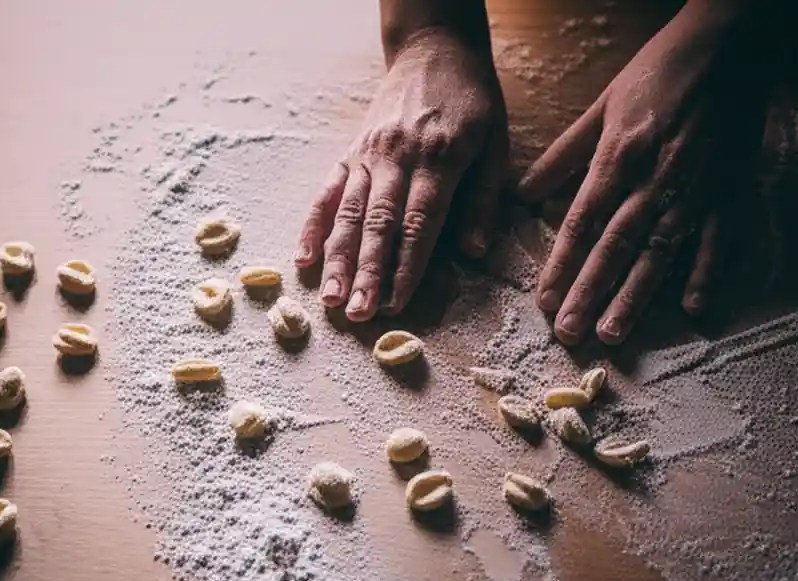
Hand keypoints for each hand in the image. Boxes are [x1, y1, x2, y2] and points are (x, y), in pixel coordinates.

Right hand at [295, 28, 507, 319]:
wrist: (434, 49)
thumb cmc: (472, 101)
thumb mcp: (494, 143)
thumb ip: (483, 198)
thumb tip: (474, 252)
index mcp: (439, 158)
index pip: (420, 223)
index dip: (407, 267)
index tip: (398, 303)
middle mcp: (397, 157)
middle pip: (378, 224)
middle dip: (367, 273)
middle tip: (358, 314)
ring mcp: (368, 154)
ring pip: (348, 213)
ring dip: (337, 259)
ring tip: (329, 299)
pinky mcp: (350, 151)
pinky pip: (326, 191)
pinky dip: (313, 225)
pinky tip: (303, 257)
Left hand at [518, 1, 765, 344]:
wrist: (730, 47)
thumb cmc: (659, 73)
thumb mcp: (602, 106)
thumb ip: (563, 155)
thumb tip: (522, 196)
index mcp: (619, 156)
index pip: (582, 220)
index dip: (561, 262)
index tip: (544, 299)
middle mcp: (654, 179)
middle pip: (615, 245)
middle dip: (590, 291)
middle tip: (569, 332)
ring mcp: (696, 189)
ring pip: (659, 251)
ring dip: (635, 296)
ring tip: (613, 333)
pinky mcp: (730, 191)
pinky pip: (718, 239)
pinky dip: (706, 273)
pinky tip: (692, 308)